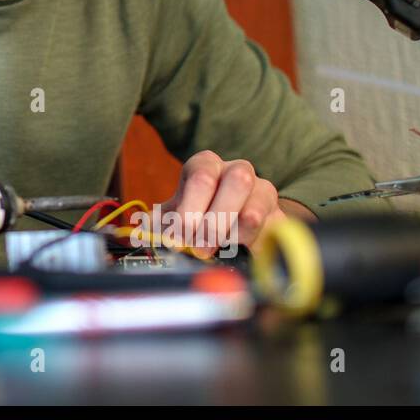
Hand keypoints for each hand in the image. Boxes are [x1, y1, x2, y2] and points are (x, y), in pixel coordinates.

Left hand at [157, 150, 308, 257]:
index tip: (179, 235)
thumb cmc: (198, 212)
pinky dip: (255, 248)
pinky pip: (273, 233)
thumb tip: (140, 233)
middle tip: (199, 248)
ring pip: (256, 209)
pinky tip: (242, 255)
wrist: (232, 217)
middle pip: (238, 182)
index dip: (190, 209)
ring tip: (218, 251)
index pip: (202, 175)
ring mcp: (263, 192)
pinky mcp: (279, 217)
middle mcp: (238, 171)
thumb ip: (159, 221)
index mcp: (207, 164)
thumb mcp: (175, 212)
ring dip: (233, 235)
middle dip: (215, 220)